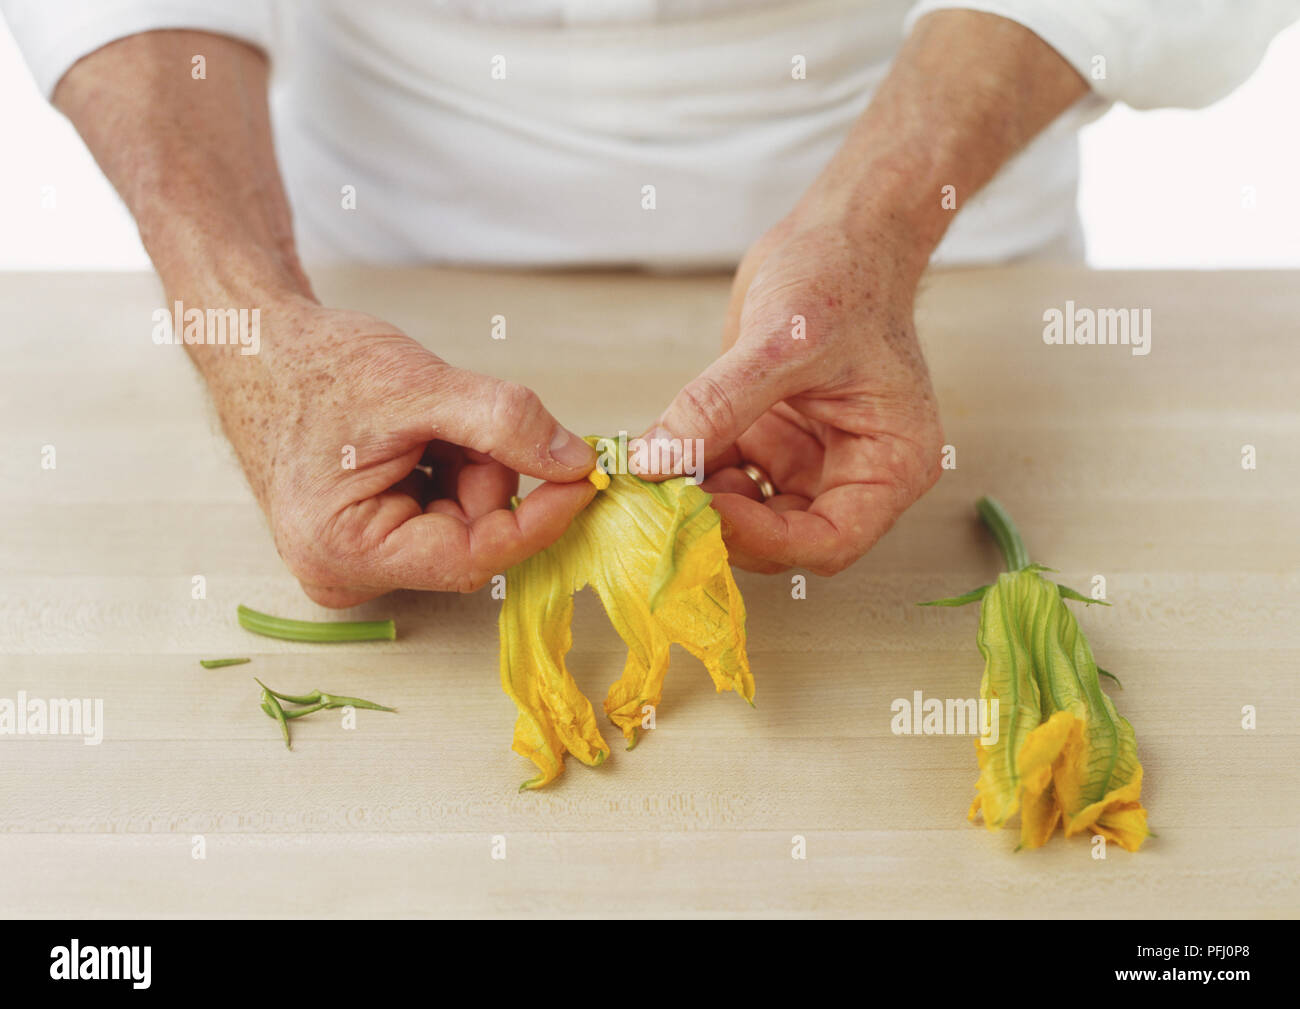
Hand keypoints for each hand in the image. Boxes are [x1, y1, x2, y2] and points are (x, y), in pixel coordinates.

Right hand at [204, 300, 597, 605]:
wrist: (256, 342)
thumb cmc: (314, 364)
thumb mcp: (419, 387)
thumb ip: (505, 424)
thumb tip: (575, 462)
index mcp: (347, 552)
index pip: (475, 558)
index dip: (539, 518)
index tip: (583, 478)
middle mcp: (349, 573)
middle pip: (470, 537)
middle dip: (485, 472)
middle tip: (456, 413)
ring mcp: (358, 558)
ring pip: (463, 520)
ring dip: (467, 464)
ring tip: (421, 417)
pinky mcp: (370, 536)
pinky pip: (442, 509)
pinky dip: (449, 465)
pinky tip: (412, 433)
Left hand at [633, 217, 943, 574]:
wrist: (841, 230)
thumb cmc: (845, 276)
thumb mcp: (783, 341)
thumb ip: (718, 405)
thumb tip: (654, 461)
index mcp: (890, 463)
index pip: (831, 541)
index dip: (766, 538)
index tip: (705, 512)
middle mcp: (852, 472)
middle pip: (784, 537)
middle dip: (725, 522)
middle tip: (666, 496)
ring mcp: (808, 458)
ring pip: (747, 512)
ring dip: (700, 499)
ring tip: (656, 467)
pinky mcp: (769, 438)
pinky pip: (725, 474)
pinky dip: (690, 468)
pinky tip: (659, 446)